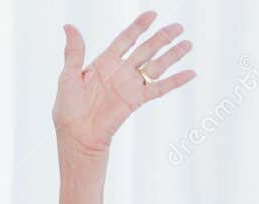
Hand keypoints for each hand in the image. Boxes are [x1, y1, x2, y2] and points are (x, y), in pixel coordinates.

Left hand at [53, 14, 192, 157]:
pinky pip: (159, 88)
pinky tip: (190, 73)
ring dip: (172, 55)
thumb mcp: (68, 76)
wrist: (76, 135)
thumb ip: (74, 52)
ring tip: (188, 43)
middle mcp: (120, 71)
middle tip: (178, 27)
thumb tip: (68, 26)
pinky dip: (175, 81)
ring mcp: (130, 85)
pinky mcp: (136, 100)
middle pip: (146, 49)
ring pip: (156, 66)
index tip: (152, 14)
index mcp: (104, 63)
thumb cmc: (68, 108)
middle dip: (162, 37)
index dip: (138, 27)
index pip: (125, 40)